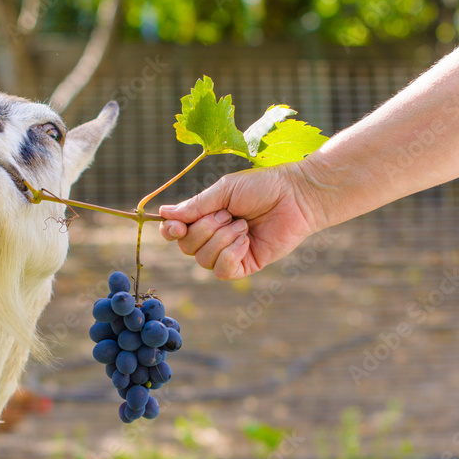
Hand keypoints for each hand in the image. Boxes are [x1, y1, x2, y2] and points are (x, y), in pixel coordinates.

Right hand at [158, 162, 322, 279]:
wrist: (295, 196)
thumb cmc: (263, 186)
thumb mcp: (224, 191)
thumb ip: (195, 206)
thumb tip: (163, 214)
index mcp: (206, 216)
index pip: (176, 232)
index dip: (170, 232)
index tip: (176, 226)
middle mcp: (214, 236)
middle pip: (187, 247)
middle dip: (204, 230)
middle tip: (228, 214)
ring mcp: (230, 252)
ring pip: (203, 260)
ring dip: (221, 240)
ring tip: (243, 224)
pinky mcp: (246, 265)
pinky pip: (223, 271)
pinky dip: (231, 254)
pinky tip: (246, 240)